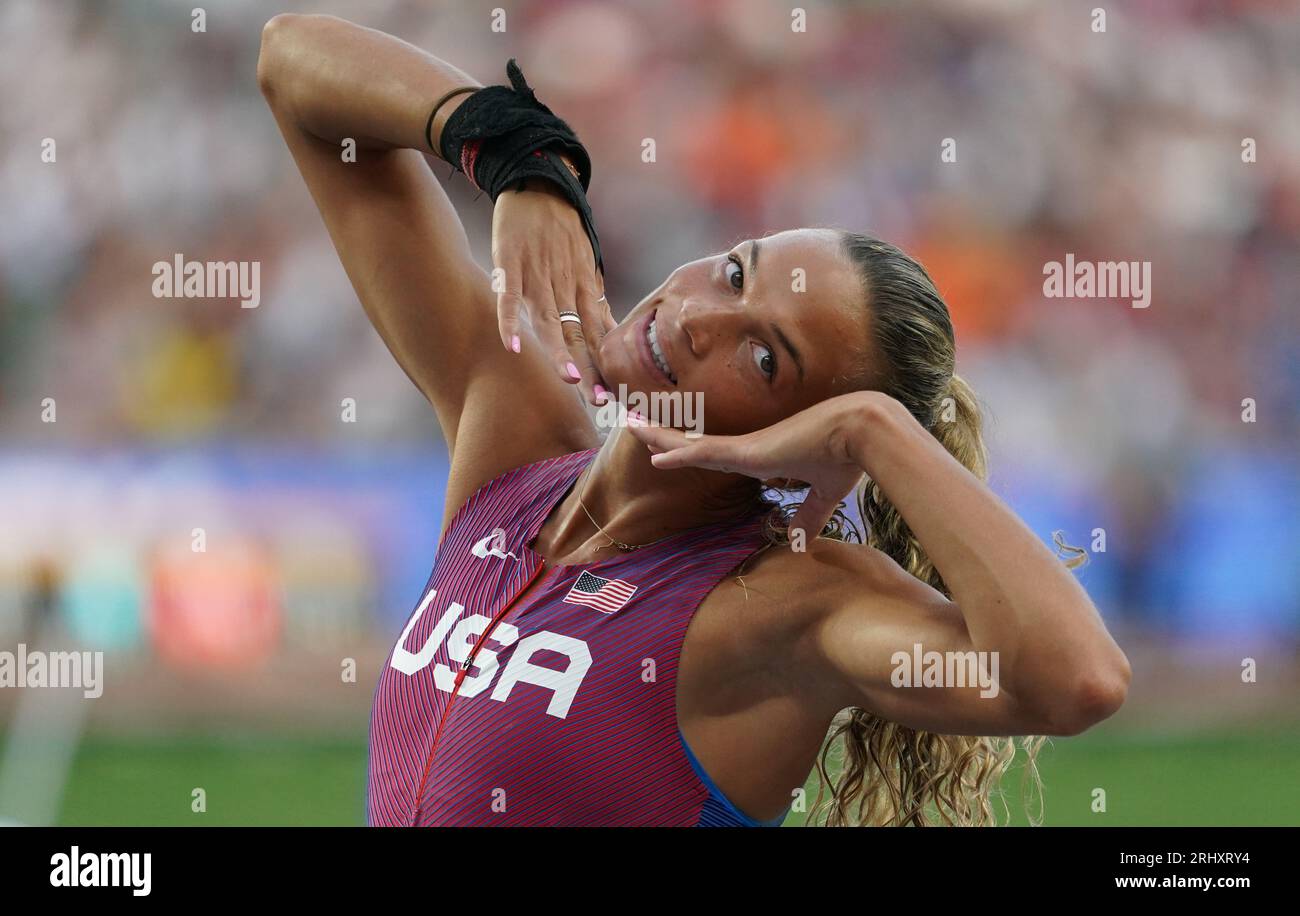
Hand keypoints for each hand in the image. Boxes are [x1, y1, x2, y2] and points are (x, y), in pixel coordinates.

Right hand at [490, 167, 613, 405]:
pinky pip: (509, 296)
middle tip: (600, 401)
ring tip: (569, 379)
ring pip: (550, 320)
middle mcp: (565, 286)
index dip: (607, 366)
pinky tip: (512, 345)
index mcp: (584, 288)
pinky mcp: (510, 263)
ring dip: (559, 351)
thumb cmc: (561, 227)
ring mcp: (537, 276)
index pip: (599, 335)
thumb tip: (609, 335)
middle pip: (579, 334)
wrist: (538, 180)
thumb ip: (593, 301)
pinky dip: (510, 320)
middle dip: (590, 368)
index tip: (618, 397)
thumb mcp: (585, 263)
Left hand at [626, 393, 876, 540]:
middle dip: (663, 437)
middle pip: (693, 444)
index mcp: (759, 457)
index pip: (713, 454)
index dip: (688, 451)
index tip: (667, 449)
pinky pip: (704, 452)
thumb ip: (809, 517)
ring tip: (630, 426)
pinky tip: (654, 456)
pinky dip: (678, 454)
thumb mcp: (822, 494)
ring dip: (659, 438)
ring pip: (690, 443)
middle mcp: (746, 449)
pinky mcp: (748, 450)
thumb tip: (802, 542)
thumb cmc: (845, 455)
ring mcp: (744, 447)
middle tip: (635, 427)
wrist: (862, 432)